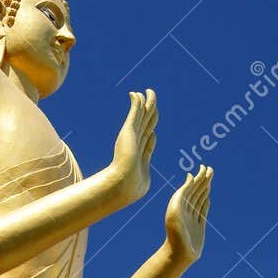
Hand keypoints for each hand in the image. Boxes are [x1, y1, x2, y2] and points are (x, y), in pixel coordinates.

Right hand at [109, 89, 156, 206]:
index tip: (153, 121)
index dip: (152, 127)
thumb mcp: (145, 173)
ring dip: (146, 102)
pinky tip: (135, 94)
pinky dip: (135, 103)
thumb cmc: (134, 186)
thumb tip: (151, 145)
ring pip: (143, 114)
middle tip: (151, 99)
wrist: (124, 184)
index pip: (148, 135)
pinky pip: (135, 112)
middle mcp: (136, 141)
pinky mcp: (129, 130)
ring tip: (148, 91)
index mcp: (140, 151)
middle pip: (146, 121)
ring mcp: (133, 135)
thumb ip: (147, 158)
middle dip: (150, 110)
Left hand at [164, 165, 211, 266]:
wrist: (178, 255)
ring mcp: (192, 219)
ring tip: (209, 179)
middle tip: (210, 169)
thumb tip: (190, 177)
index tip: (204, 167)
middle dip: (203, 180)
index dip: (198, 177)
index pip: (190, 187)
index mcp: (180, 205)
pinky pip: (203, 212)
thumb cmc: (175, 233)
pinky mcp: (199, 228)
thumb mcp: (176, 210)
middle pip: (196, 192)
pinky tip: (207, 198)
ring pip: (200, 200)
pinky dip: (205, 204)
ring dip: (205, 189)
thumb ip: (182, 193)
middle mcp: (186, 210)